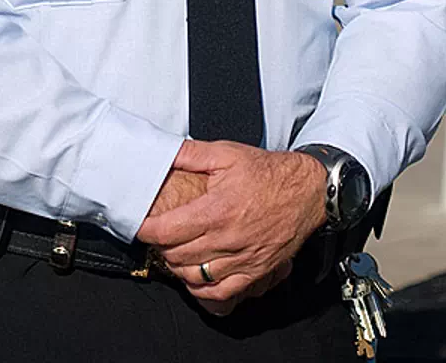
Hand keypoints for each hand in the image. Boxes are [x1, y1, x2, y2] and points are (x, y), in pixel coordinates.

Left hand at [137, 139, 326, 307]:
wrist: (306, 192)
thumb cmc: (267, 172)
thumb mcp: (227, 154)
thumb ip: (191, 154)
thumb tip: (163, 151)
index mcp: (218, 210)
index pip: (169, 230)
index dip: (147, 230)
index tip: (139, 225)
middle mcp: (228, 239)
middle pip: (178, 256)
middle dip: (160, 247)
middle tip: (156, 235)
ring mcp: (242, 260)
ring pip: (196, 278)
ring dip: (178, 269)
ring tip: (173, 253)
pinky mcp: (255, 273)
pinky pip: (221, 294)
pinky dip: (202, 290)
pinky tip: (196, 276)